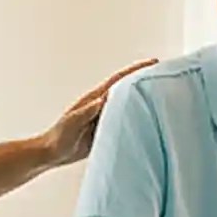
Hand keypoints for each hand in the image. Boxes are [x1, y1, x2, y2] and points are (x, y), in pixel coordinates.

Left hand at [42, 59, 157, 165]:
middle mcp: (102, 106)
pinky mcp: (106, 132)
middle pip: (127, 91)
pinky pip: (125, 123)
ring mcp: (104, 118)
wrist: (51, 154)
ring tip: (163, 97)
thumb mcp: (71, 123)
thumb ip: (86, 112)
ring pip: (128, 107)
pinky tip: (150, 122)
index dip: (136, 71)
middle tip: (165, 77)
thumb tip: (103, 99)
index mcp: (94, 99)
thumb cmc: (58, 138)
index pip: (119, 81)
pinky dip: (137, 120)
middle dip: (144, 82)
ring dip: (144, 101)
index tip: (153, 63)